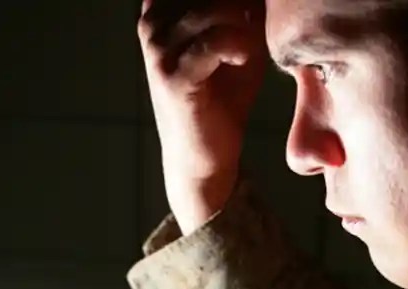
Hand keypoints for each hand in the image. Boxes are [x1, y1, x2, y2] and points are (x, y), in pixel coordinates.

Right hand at [138, 0, 266, 233]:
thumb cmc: (222, 97)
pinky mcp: (172, 77)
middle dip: (241, 6)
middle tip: (256, 27)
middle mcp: (152, 22)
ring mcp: (157, 49)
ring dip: (244, 24)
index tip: (251, 11)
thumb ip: (246, 9)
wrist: (204, 155)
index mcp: (161, 9)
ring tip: (250, 48)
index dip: (234, 0)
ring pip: (213, 9)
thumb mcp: (239, 41)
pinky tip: (241, 60)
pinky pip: (214, 42)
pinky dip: (238, 47)